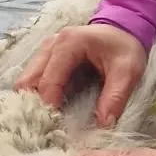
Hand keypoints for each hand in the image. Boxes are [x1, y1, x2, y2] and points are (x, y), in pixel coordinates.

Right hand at [15, 23, 147, 126]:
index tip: (56, 126)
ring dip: (34, 100)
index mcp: (68, 44)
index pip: (48, 79)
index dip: (49, 105)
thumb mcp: (128, 71)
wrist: (123, 28)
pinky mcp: (45, 58)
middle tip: (49, 124)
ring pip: (26, 80)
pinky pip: (33, 79)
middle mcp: (50, 45)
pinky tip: (51, 108)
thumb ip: (116, 97)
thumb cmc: (124, 47)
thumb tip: (103, 124)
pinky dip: (37, 94)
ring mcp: (45, 50)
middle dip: (34, 103)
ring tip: (49, 118)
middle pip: (28, 79)